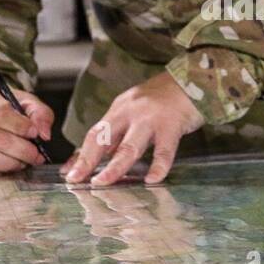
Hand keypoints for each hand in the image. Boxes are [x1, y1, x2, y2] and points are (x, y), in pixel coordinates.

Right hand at [0, 87, 54, 175]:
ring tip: (25, 162)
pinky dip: (0, 171)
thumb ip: (40, 113)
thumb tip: (44, 134)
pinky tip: (12, 166)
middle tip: (36, 155)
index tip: (35, 133)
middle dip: (21, 150)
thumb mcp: (26, 104)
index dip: (20, 125)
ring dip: (12, 162)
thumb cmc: (9, 111)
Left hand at [63, 71, 204, 185]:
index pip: (95, 134)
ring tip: (103, 183)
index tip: (70, 175)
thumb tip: (99, 160)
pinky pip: (164, 150)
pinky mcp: (171, 125)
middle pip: (103, 138)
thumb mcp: (135, 112)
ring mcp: (150, 118)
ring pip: (128, 146)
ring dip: (114, 167)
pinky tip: (152, 180)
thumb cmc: (164, 100)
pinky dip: (157, 166)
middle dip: (88, 160)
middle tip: (77, 180)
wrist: (193, 80)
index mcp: (119, 109)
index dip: (81, 156)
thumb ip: (120, 135)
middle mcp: (130, 112)